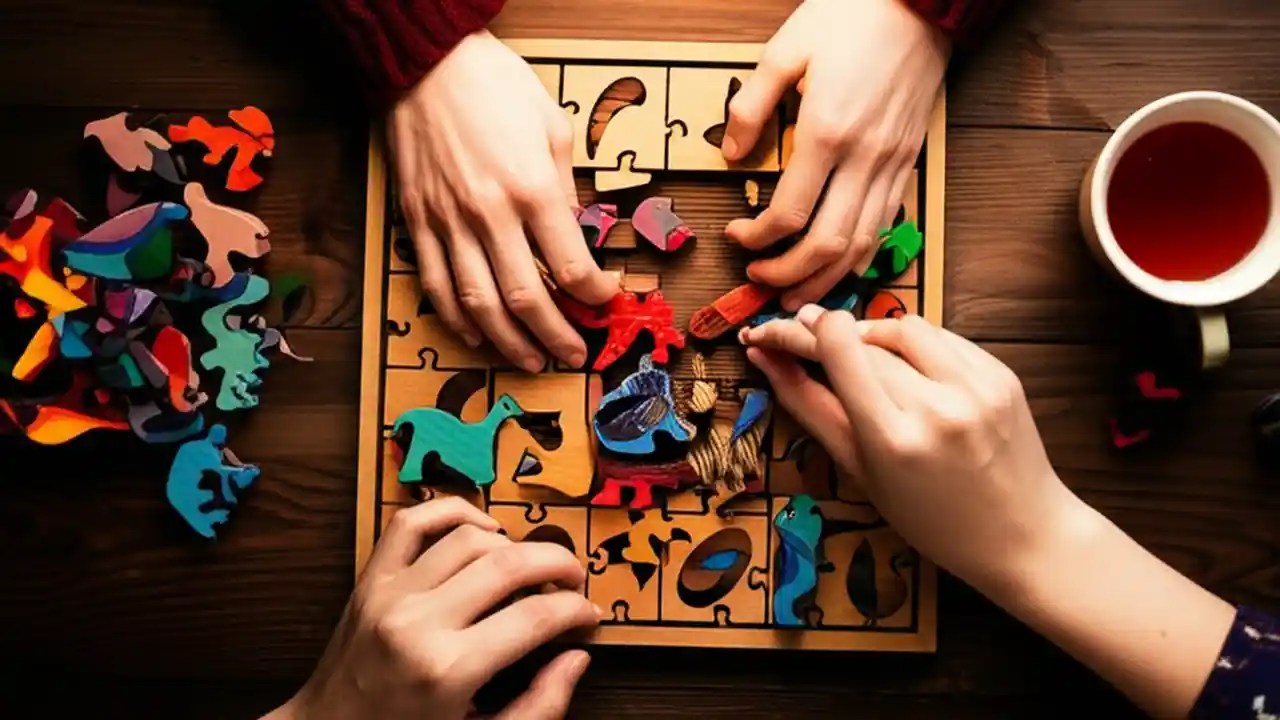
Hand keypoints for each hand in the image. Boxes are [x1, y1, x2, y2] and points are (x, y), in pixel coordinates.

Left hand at [278, 498, 599, 719]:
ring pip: (469, 538)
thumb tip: (577, 659)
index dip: (575, 610)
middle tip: (573, 580)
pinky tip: (481, 530)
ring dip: (512, 544)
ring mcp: (389, 595)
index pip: (536, 617)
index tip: (588, 615)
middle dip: (556, 564)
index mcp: (448, 670)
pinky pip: (413, 521)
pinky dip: (453, 512)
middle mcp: (418, 623)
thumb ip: (538, 708)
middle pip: (509, 565)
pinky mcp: (369, 581)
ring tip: (528, 566)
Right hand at [390, 31, 618, 372]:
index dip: (594, 294)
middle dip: (556, 336)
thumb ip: (565, 189)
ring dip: (508, 342)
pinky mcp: (417, 221)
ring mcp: (448, 221)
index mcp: (531, 188)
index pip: (570, 265)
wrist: (425, 61)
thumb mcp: (553, 127)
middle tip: (574, 355)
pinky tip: (477, 335)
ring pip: (478, 304)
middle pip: (525, 298)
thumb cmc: (494, 85)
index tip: (606, 300)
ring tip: (531, 361)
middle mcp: (488, 213)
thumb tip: (575, 234)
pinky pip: (435, 284)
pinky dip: (456, 318)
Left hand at [724, 0, 949, 309]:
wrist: (922, 1)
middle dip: (788, 275)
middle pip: (827, 244)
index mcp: (828, 131)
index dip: (758, 240)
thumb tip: (731, 154)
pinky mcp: (909, 162)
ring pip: (862, 245)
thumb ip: (751, 104)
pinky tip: (840, 267)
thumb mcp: (787, 48)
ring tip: (797, 295)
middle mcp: (864, 157)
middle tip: (760, 281)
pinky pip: (886, 225)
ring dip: (826, 279)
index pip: (789, 214)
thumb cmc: (855, 16)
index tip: (737, 237)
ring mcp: (892, 163)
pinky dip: (861, 257)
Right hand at [744, 311, 1238, 717]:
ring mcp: (976, 385)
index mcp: (894, 438)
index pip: (837, 348)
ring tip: (855, 359)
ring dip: (870, 335)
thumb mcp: (861, 472)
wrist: (1024, 536)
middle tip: (791, 337)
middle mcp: (936, 404)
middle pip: (862, 340)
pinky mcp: (1001, 373)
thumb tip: (766, 358)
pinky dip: (912, 344)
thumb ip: (811, 408)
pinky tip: (903, 367)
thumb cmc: (931, 519)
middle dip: (820, 334)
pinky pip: (942, 337)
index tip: (770, 332)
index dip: (795, 332)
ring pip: (902, 326)